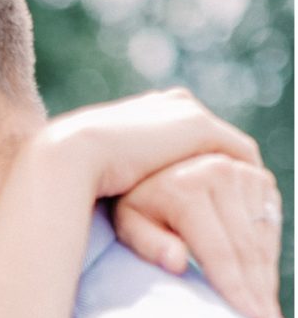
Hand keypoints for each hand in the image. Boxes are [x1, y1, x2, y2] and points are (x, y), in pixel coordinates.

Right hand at [45, 87, 261, 201]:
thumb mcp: (99, 175)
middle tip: (236, 209)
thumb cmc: (69, 177)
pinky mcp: (201, 129)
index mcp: (145, 110)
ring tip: (246, 214)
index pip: (186, 135)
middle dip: (226, 171)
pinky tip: (250, 211)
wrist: (67, 157)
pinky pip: (241, 156)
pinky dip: (249, 181)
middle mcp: (170, 103)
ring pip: (229, 149)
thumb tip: (124, 196)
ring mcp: (187, 112)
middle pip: (212, 139)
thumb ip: (122, 177)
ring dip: (240, 178)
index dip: (198, 166)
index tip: (207, 199)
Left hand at [114, 155, 286, 317]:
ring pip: (262, 240)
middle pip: (247, 249)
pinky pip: (270, 227)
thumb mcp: (128, 222)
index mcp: (187, 188)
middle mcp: (221, 173)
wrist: (155, 163)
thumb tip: (178, 265)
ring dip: (267, 280)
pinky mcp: (258, 177)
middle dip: (259, 293)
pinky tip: (264, 287)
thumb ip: (148, 243)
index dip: (237, 289)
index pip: (220, 251)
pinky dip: (268, 258)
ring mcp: (244, 172)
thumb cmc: (136, 204)